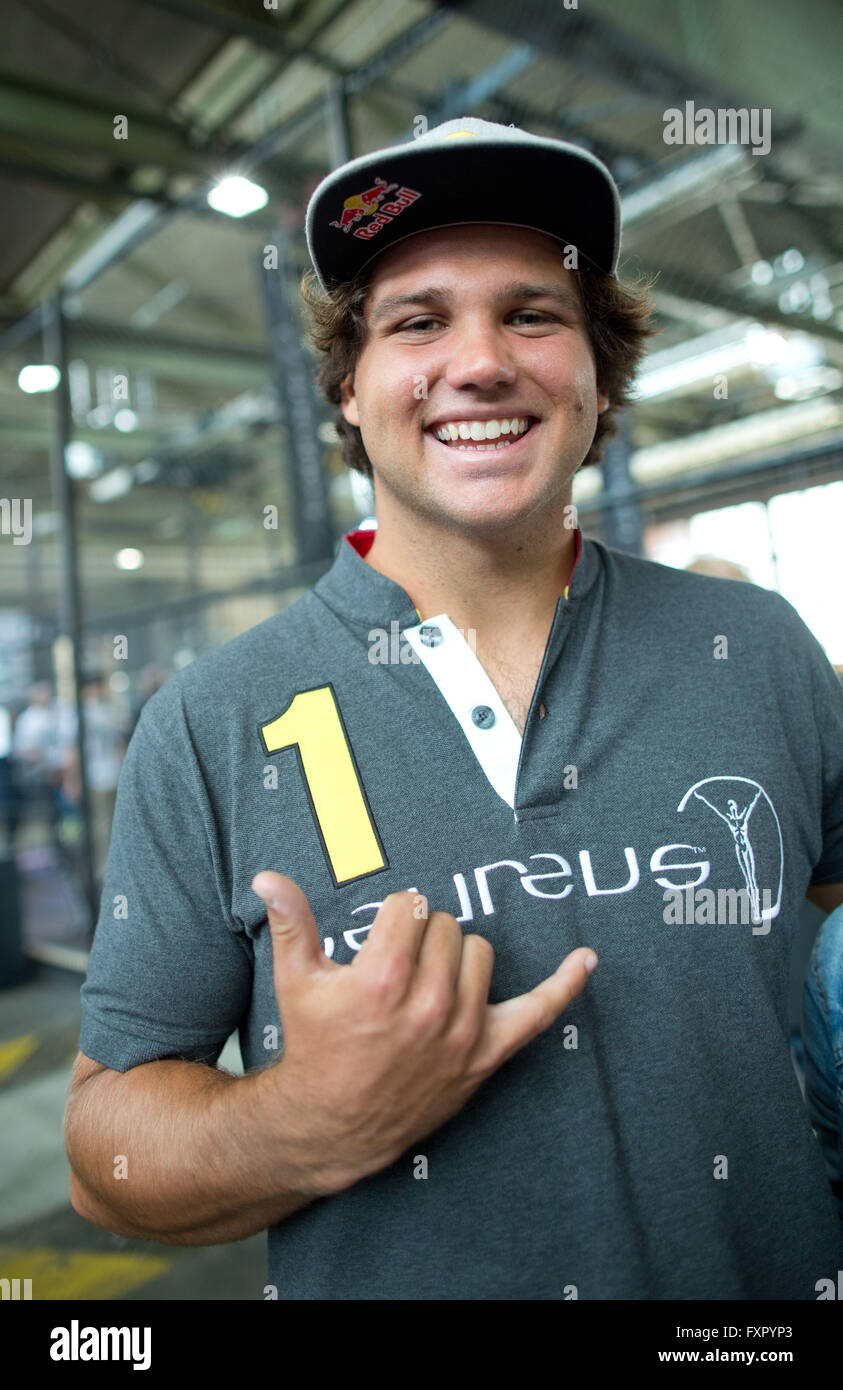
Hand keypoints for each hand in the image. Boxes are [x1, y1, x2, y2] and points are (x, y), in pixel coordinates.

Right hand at [251, 871, 596, 1193]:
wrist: (332, 1123)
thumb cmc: (316, 1046)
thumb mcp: (297, 981)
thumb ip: (290, 921)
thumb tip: (268, 877)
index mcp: (384, 978)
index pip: (409, 907)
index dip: (392, 918)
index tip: (380, 938)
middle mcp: (430, 1003)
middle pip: (446, 925)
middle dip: (421, 936)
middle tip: (397, 967)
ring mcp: (464, 1030)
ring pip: (481, 952)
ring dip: (457, 958)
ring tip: (426, 984)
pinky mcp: (487, 1053)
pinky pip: (539, 1012)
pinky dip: (565, 984)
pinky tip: (586, 960)